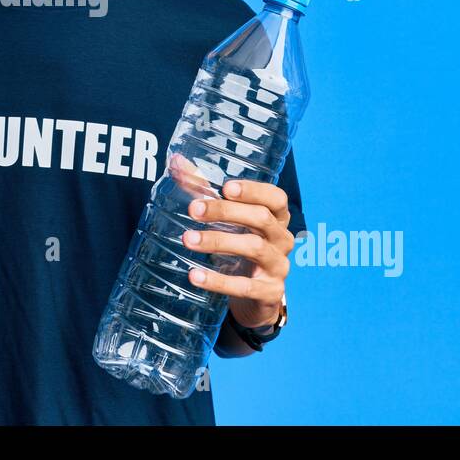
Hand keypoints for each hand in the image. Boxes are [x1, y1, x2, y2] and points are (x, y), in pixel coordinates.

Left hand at [169, 154, 293, 329]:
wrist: (255, 297)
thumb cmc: (239, 247)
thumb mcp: (227, 221)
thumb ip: (204, 192)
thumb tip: (176, 162)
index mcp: (276, 217)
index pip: (275, 198)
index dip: (253, 190)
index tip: (225, 187)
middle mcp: (282, 239)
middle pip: (260, 218)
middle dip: (226, 212)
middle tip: (194, 210)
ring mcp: (279, 266)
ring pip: (254, 248)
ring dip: (218, 241)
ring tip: (188, 239)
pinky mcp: (270, 292)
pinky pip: (245, 286)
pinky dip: (219, 281)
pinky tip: (195, 275)